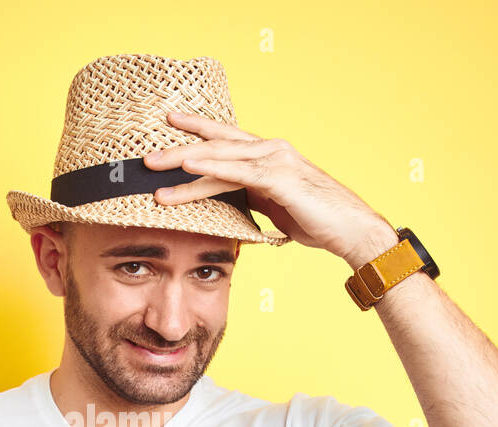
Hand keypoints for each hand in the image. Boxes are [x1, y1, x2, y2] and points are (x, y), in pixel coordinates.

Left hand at [142, 111, 398, 265]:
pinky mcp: (279, 179)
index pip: (225, 140)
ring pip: (220, 157)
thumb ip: (253, 196)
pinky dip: (210, 169)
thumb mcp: (276, 205)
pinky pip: (237, 172)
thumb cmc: (318, 221)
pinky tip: (188, 168)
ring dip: (184, 161)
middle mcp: (270, 151)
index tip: (169, 124)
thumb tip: (229, 202)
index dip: (197, 131)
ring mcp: (275, 162)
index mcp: (268, 156)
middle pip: (215, 144)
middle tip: (146, 154)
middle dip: (179, 146)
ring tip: (154, 166)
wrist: (352, 231)